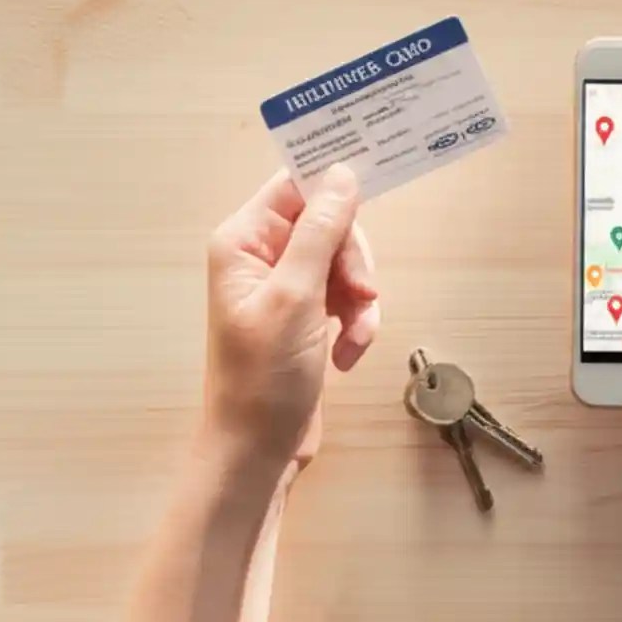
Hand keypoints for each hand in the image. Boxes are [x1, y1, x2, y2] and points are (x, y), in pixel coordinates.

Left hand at [203, 166, 379, 468]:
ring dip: (361, 302)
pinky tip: (349, 354)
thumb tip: (343, 172)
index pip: (296, 186)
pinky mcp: (308, 317)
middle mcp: (262, 256)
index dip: (336, 185)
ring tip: (355, 338)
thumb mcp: (296, 296)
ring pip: (345, 264)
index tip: (376, 184)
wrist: (258, 449)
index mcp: (244, 241)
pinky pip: (347, 298)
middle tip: (362, 295)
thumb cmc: (265, 375)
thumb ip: (321, 231)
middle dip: (354, 263)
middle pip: (330, 225)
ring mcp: (286, 288)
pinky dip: (357, 324)